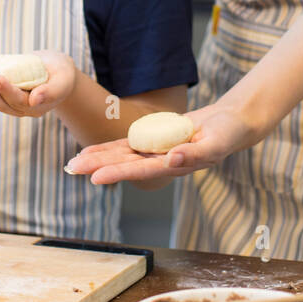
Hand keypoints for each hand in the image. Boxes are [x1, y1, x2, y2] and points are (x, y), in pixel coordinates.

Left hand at [0, 51, 76, 118]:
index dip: (7, 90)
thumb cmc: (61, 73)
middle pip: (4, 104)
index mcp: (38, 106)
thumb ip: (52, 90)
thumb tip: (34, 101)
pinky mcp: (4, 97)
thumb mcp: (63, 78)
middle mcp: (24, 109)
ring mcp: (13, 104)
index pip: (19, 100)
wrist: (56, 71)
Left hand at [64, 100, 262, 183]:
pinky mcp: (154, 141)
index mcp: (175, 167)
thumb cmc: (228, 134)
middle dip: (98, 166)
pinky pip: (128, 145)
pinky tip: (92, 152)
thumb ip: (195, 154)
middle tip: (71, 168)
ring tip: (73, 163)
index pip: (142, 171)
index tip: (96, 177)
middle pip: (125, 165)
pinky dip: (109, 148)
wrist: (231, 124)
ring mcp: (156, 152)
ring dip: (98, 159)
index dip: (118, 174)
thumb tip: (171, 160)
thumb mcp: (216, 142)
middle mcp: (161, 163)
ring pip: (122, 156)